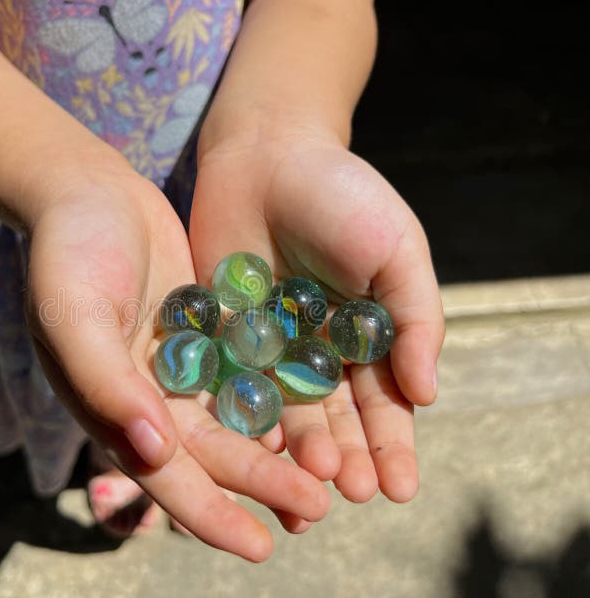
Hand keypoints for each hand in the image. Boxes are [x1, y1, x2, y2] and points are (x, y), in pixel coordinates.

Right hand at [25, 165, 328, 560]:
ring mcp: (184, 366)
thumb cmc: (69, 254)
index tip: (260, 546)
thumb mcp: (74, 316)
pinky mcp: (210, 333)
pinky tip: (320, 414)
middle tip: (316, 509)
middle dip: (262, 484)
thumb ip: (106, 386)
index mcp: (112, 406)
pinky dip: (280, 396)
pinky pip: (249, 372)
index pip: (164, 474)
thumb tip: (155, 453)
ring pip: (238, 420)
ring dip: (279, 450)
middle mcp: (150, 397)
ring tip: (330, 477)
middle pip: (212, 454)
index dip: (209, 514)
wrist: (88, 193)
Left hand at [190, 125, 444, 507]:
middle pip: (332, 420)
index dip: (392, 446)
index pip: (383, 404)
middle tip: (351, 494)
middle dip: (345, 459)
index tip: (398, 488)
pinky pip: (232, 386)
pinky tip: (253, 451)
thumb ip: (416, 317)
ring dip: (297, 452)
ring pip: (283, 413)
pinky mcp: (221, 336)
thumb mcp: (397, 249)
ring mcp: (268, 348)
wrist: (266, 154)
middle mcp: (317, 352)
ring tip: (307, 486)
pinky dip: (243, 420)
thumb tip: (428, 394)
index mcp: (365, 336)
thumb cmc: (342, 196)